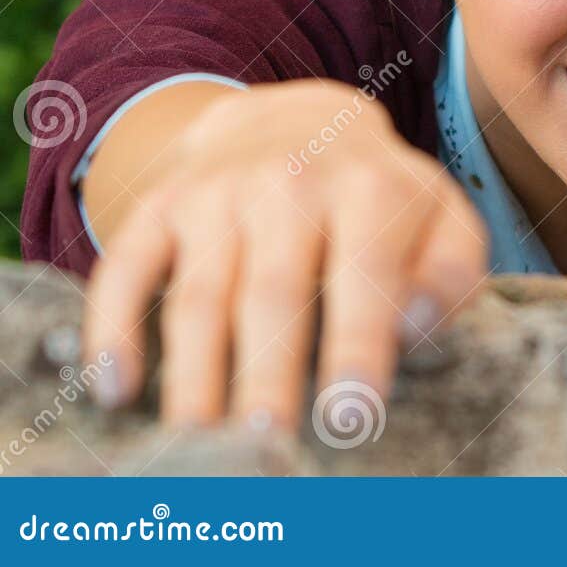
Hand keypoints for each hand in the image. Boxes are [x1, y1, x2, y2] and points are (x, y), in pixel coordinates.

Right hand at [81, 79, 487, 428]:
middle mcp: (290, 181)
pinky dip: (114, 330)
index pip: (365, 276)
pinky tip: (117, 390)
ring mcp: (216, 193)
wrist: (294, 121)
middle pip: (273, 293)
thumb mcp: (441, 220)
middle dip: (268, 375)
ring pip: (201, 295)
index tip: (352, 419)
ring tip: (200, 443)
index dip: (358, 349)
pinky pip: (125, 270)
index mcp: (371, 189)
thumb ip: (449, 275)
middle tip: (266, 447)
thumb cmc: (382, 201)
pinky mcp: (159, 206)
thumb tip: (414, 326)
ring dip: (196, 374)